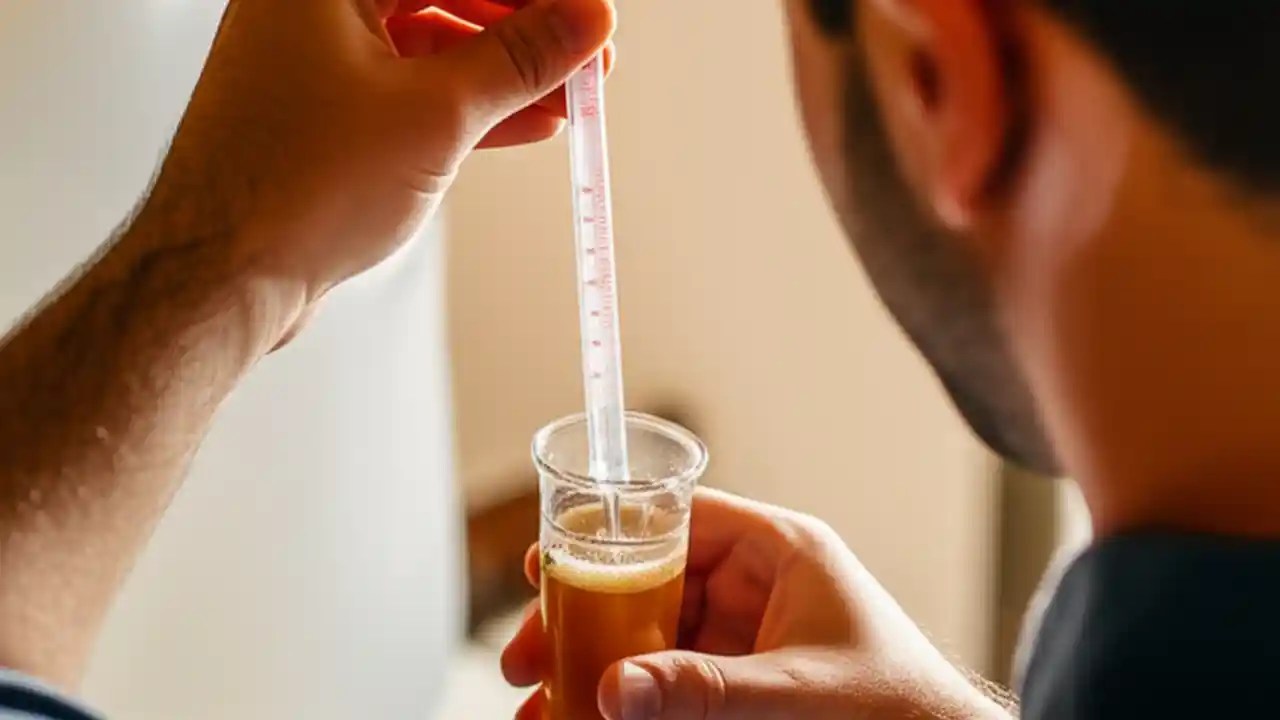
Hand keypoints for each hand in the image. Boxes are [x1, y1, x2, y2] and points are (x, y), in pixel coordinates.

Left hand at [142, 0, 614, 335]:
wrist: (221, 275)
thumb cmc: (294, 187)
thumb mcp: (437, 114)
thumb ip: (520, 60)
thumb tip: (585, 21)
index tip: (586, 17)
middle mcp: (315, 4)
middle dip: (525, 30)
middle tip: (586, 58)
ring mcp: (318, 57)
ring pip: (434, 45)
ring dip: (505, 74)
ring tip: (570, 101)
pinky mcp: (326, 110)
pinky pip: (412, 89)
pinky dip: (468, 106)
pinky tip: (526, 125)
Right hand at [501, 489, 1014, 718]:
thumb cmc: (902, 709)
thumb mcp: (796, 695)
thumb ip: (704, 690)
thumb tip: (611, 690)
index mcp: (779, 553)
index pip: (680, 518)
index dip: (610, 533)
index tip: (550, 558)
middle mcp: (756, 587)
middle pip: (648, 582)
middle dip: (583, 617)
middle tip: (526, 654)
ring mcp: (747, 636)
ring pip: (651, 636)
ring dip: (595, 664)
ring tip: (538, 702)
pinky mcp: (743, 679)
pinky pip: (671, 678)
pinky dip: (629, 697)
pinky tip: (586, 718)